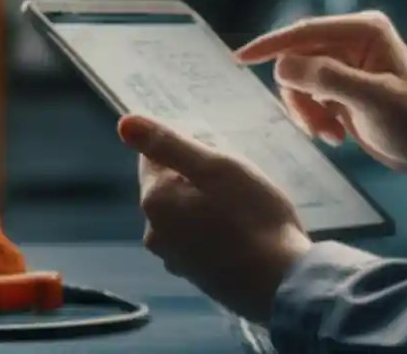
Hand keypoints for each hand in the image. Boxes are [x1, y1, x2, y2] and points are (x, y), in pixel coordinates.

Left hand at [117, 114, 312, 323]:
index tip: (220, 156)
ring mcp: (173, 259)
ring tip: (244, 207)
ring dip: (208, 204)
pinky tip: (243, 232)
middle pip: (170, 186)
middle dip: (198, 177)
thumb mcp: (215, 167)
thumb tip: (124, 123)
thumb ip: (169, 144)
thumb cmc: (253, 218)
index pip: (154, 156)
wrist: (282, 284)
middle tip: (237, 182)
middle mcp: (154, 232)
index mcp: (154, 201)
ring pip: (185, 213)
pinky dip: (215, 230)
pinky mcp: (196, 277)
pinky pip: (198, 238)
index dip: (189, 148)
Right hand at [237, 11, 406, 190]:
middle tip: (315, 126)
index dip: (271, 45)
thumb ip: (327, 79)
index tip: (240, 59)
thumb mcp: (372, 99)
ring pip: (299, 81)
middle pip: (297, 59)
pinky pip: (309, 97)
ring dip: (307, 112)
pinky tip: (337, 135)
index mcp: (364, 30)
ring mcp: (346, 64)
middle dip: (300, 96)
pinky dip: (315, 118)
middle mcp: (352, 41)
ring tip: (330, 135)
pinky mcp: (342, 87)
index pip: (305, 32)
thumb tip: (282, 66)